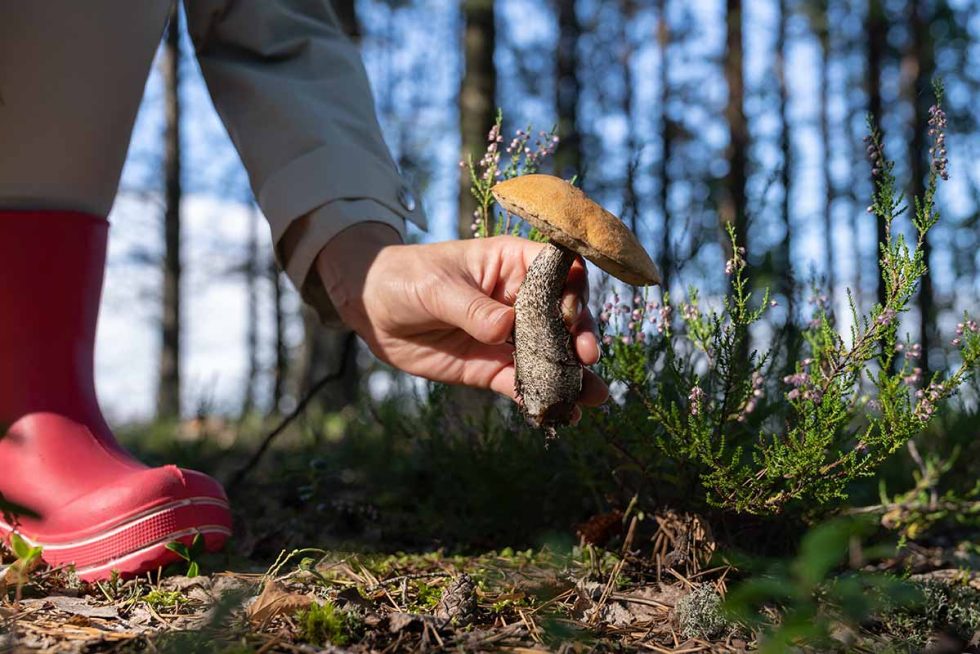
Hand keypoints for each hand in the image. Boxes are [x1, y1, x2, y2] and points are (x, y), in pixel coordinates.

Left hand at [316, 223, 608, 418]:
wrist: (372, 308)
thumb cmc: (405, 278)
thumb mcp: (434, 287)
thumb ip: (471, 308)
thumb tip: (505, 328)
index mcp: (512, 264)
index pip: (558, 271)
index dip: (572, 289)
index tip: (571, 312)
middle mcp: (519, 301)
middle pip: (563, 317)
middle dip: (579, 337)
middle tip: (587, 357)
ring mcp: (508, 336)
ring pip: (548, 356)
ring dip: (571, 376)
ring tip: (593, 398)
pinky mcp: (490, 367)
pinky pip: (520, 383)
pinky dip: (539, 398)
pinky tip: (560, 414)